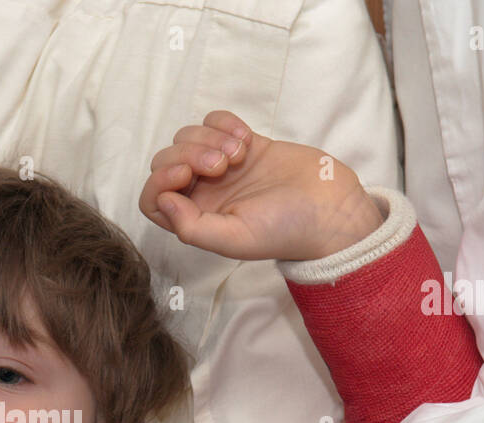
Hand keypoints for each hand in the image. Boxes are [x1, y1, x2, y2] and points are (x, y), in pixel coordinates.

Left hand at [139, 109, 384, 261]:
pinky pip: (216, 122)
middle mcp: (203, 193)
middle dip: (188, 154)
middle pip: (167, 161)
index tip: (187, 174)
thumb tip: (163, 201)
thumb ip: (191, 227)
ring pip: (188, 137)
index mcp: (196, 219)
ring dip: (209, 138)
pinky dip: (225, 123)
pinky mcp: (244, 144)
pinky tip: (247, 139)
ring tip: (240, 153)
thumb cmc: (285, 230)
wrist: (331, 209)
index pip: (153, 197)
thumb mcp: (234, 240)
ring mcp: (222, 167)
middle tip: (222, 164)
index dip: (160, 180)